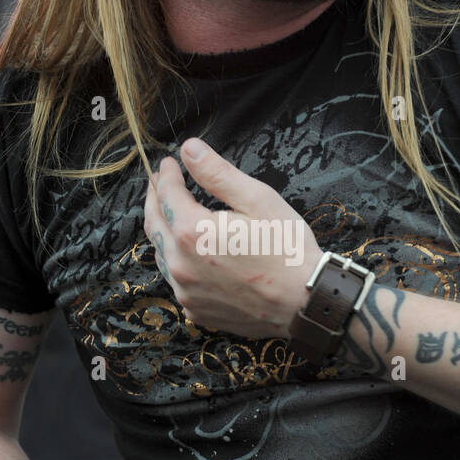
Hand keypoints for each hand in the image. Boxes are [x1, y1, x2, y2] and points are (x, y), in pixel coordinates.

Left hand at [144, 138, 323, 338]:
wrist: (305, 301)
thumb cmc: (287, 249)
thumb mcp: (257, 200)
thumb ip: (217, 173)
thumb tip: (189, 149)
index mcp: (192, 233)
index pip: (166, 195)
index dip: (166, 175)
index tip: (169, 163)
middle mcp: (181, 265)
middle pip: (154, 225)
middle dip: (154, 199)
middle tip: (159, 183)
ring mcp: (186, 292)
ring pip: (161, 254)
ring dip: (163, 231)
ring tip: (170, 214)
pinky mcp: (195, 310)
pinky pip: (175, 281)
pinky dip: (177, 262)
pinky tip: (188, 253)